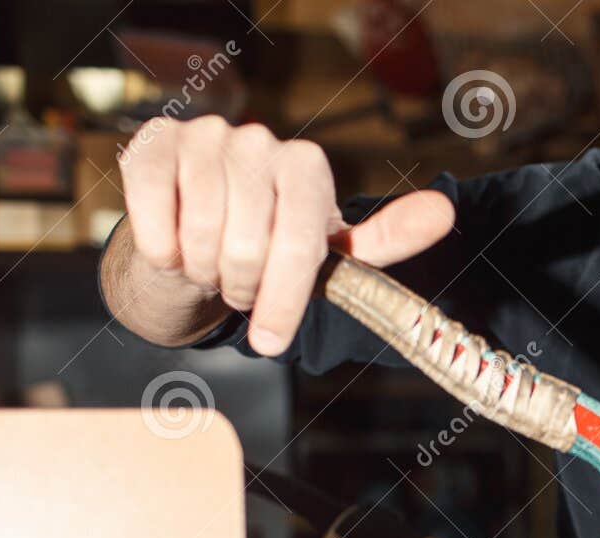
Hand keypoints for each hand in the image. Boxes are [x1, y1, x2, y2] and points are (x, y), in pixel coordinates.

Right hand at [116, 115, 453, 354]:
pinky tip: (172, 249)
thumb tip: (445, 212)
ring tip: (209, 265)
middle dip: (240, 287)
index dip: (284, 299)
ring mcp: (205, 138)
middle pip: (249, 246)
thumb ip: (385, 238)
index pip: (302, 244)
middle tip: (237, 287)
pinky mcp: (153, 145)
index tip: (271, 338)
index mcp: (308, 167)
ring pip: (202, 234)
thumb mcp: (330, 253)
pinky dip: (162, 251)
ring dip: (203, 270)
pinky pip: (155, 216)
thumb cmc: (267, 248)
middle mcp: (260, 142)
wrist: (194, 239)